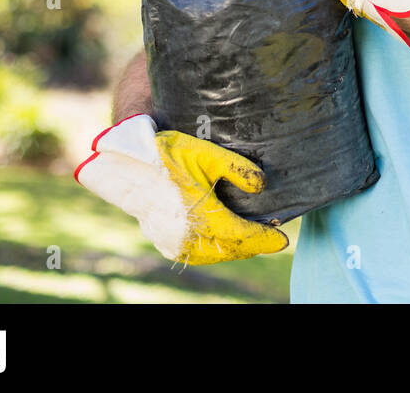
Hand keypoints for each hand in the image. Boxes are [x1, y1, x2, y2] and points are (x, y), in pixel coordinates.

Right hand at [74, 114, 288, 264]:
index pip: (241, 235)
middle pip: (230, 249)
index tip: (283, 240)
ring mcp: (173, 243)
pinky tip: (225, 242)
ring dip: (235, 250)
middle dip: (253, 246)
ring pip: (213, 255)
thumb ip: (237, 169)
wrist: (126, 165)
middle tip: (273, 239)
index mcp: (200, 217)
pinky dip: (215, 250)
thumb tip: (262, 186)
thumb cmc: (166, 156)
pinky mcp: (164, 242)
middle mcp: (187, 236)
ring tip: (254, 241)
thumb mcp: (205, 153)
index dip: (264, 239)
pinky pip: (197, 253)